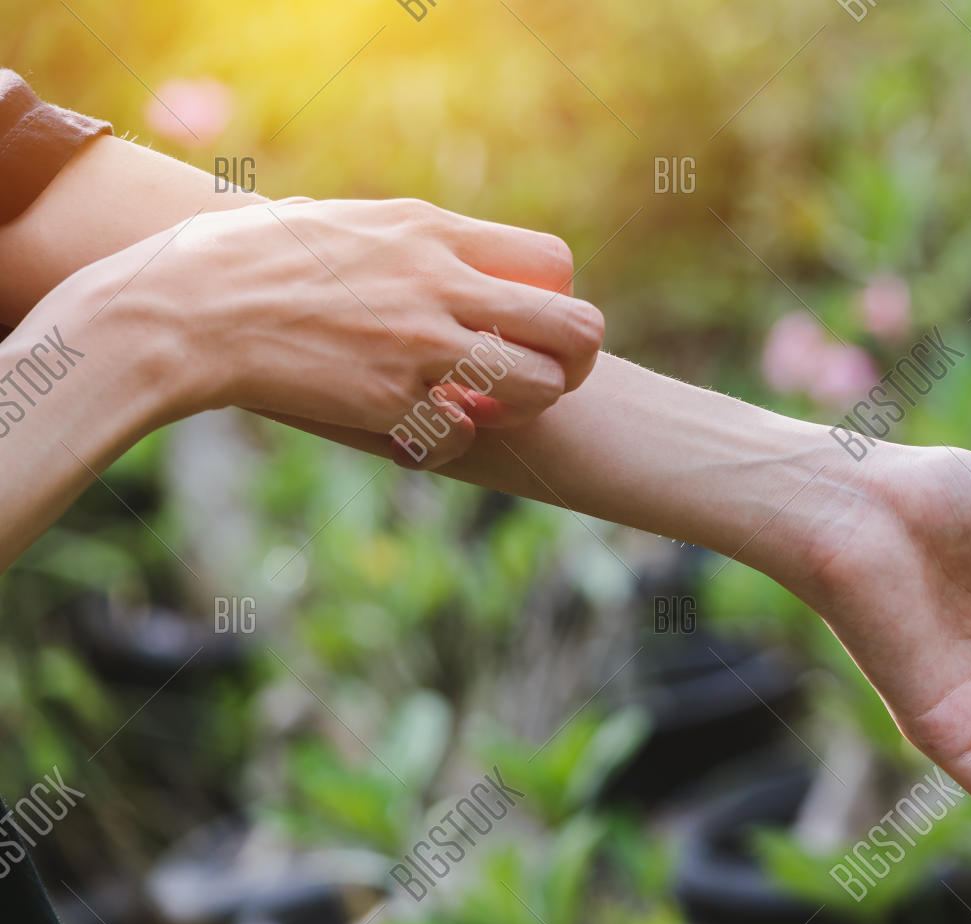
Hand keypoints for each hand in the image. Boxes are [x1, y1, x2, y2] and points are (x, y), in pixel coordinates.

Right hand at [81, 196, 605, 467]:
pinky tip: (417, 433)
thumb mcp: (345, 220)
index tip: (525, 325)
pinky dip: (449, 445)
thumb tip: (448, 253)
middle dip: (575, 363)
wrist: (184, 310)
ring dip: (523, 409)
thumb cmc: (250, 260)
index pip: (554, 263)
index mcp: (430, 232)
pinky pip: (463, 438)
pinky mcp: (388, 400)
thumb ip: (411, 240)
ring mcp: (418, 345)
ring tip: (483, 408)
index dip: (556, 301)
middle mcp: (439, 283)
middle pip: (576, 327)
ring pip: (541, 388)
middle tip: (543, 380)